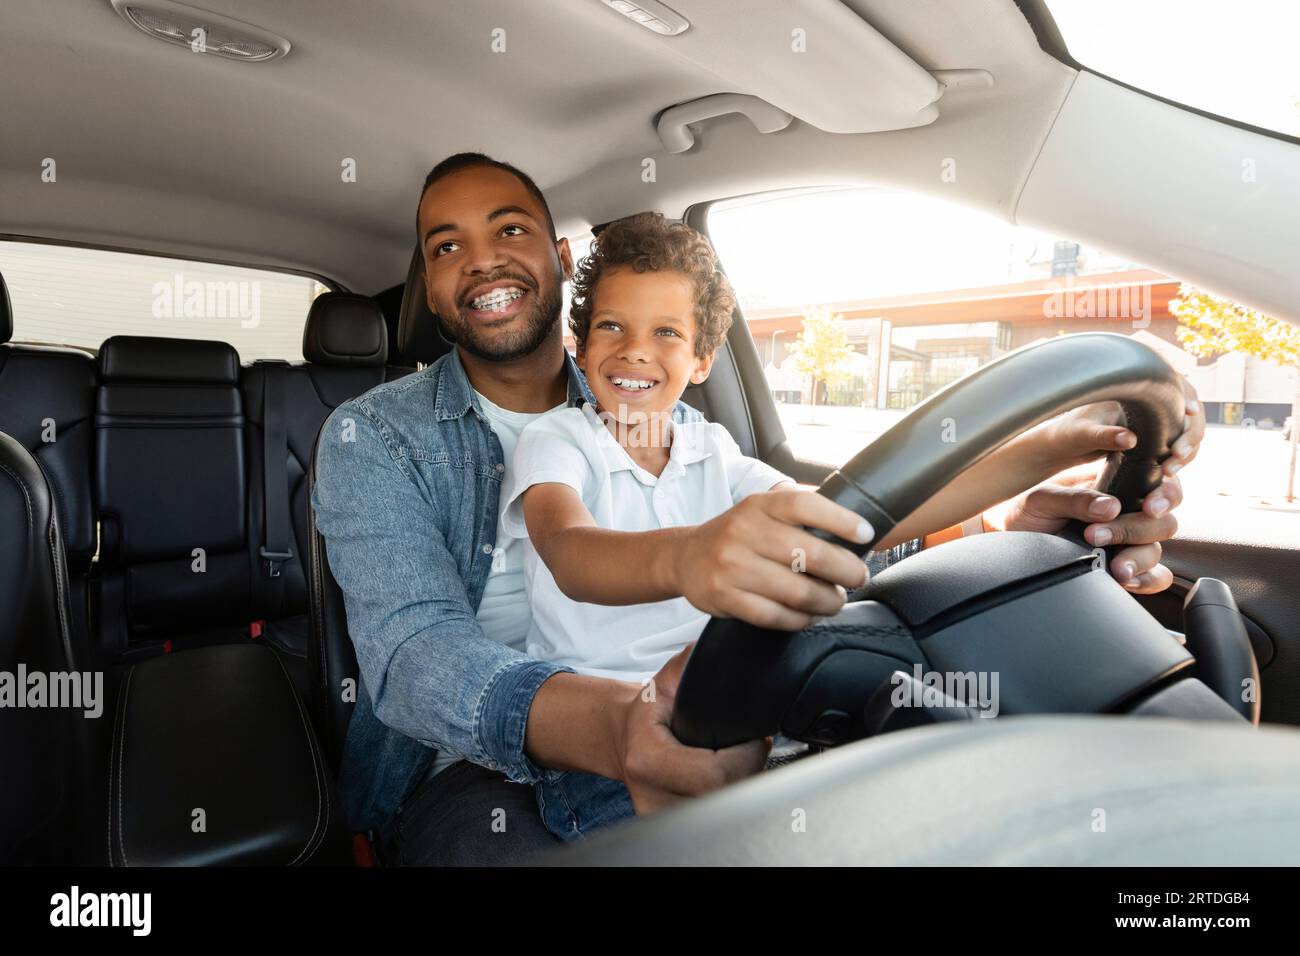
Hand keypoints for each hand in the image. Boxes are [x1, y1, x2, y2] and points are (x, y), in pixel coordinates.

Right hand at [615, 646, 770, 814]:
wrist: (621, 740)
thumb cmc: (645, 712)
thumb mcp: (665, 680)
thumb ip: (693, 664)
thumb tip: (726, 646)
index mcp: (647, 760)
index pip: (714, 774)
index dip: (746, 757)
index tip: (756, 738)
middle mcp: (651, 797)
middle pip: (724, 796)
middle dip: (749, 770)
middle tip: (753, 748)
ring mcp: (660, 818)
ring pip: (723, 811)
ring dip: (740, 787)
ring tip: (740, 762)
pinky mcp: (669, 828)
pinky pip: (714, 817)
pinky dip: (727, 798)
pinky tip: (728, 780)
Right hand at [669, 487, 872, 630]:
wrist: (685, 558)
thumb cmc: (737, 535)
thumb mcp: (760, 510)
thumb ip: (798, 510)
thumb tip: (852, 521)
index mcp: (758, 506)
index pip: (804, 506)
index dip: (840, 520)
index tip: (866, 534)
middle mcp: (744, 532)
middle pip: (810, 554)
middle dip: (846, 571)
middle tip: (858, 577)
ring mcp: (732, 567)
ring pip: (797, 592)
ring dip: (827, 601)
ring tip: (835, 600)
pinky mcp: (725, 597)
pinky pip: (775, 616)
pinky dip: (800, 620)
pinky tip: (809, 616)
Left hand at [987, 473, 1183, 593]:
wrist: (1012, 546)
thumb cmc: (1030, 514)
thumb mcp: (1043, 499)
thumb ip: (1076, 499)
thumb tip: (1110, 506)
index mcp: (1117, 487)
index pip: (1159, 484)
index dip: (1166, 493)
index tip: (1150, 505)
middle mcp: (1129, 515)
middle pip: (1163, 521)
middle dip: (1136, 529)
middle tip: (1096, 534)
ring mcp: (1128, 544)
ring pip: (1155, 550)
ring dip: (1137, 558)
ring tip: (1112, 565)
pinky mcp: (1125, 569)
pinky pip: (1154, 577)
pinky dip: (1147, 580)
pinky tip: (1126, 580)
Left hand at [1015, 375, 1204, 478]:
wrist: (1061, 446)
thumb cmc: (1066, 434)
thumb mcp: (1080, 435)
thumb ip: (1103, 436)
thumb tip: (1130, 440)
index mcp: (1134, 387)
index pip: (1175, 385)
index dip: (1187, 398)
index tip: (1189, 414)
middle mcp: (1148, 400)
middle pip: (1188, 410)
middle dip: (1190, 432)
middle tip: (1178, 454)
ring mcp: (1153, 419)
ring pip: (1186, 430)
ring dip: (1187, 448)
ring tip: (1171, 469)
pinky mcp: (1151, 437)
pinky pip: (1175, 444)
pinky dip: (1177, 457)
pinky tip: (1168, 471)